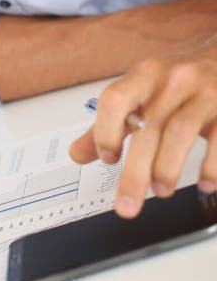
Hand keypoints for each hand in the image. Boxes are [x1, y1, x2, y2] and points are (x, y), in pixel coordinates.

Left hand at [69, 55, 216, 217]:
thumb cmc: (176, 85)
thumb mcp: (141, 95)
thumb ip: (110, 124)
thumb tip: (77, 154)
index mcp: (144, 76)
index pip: (115, 99)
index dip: (106, 131)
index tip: (107, 158)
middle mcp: (173, 80)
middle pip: (148, 126)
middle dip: (135, 172)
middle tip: (127, 204)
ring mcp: (203, 92)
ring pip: (180, 132)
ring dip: (168, 168)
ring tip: (161, 190)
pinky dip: (212, 166)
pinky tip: (205, 183)